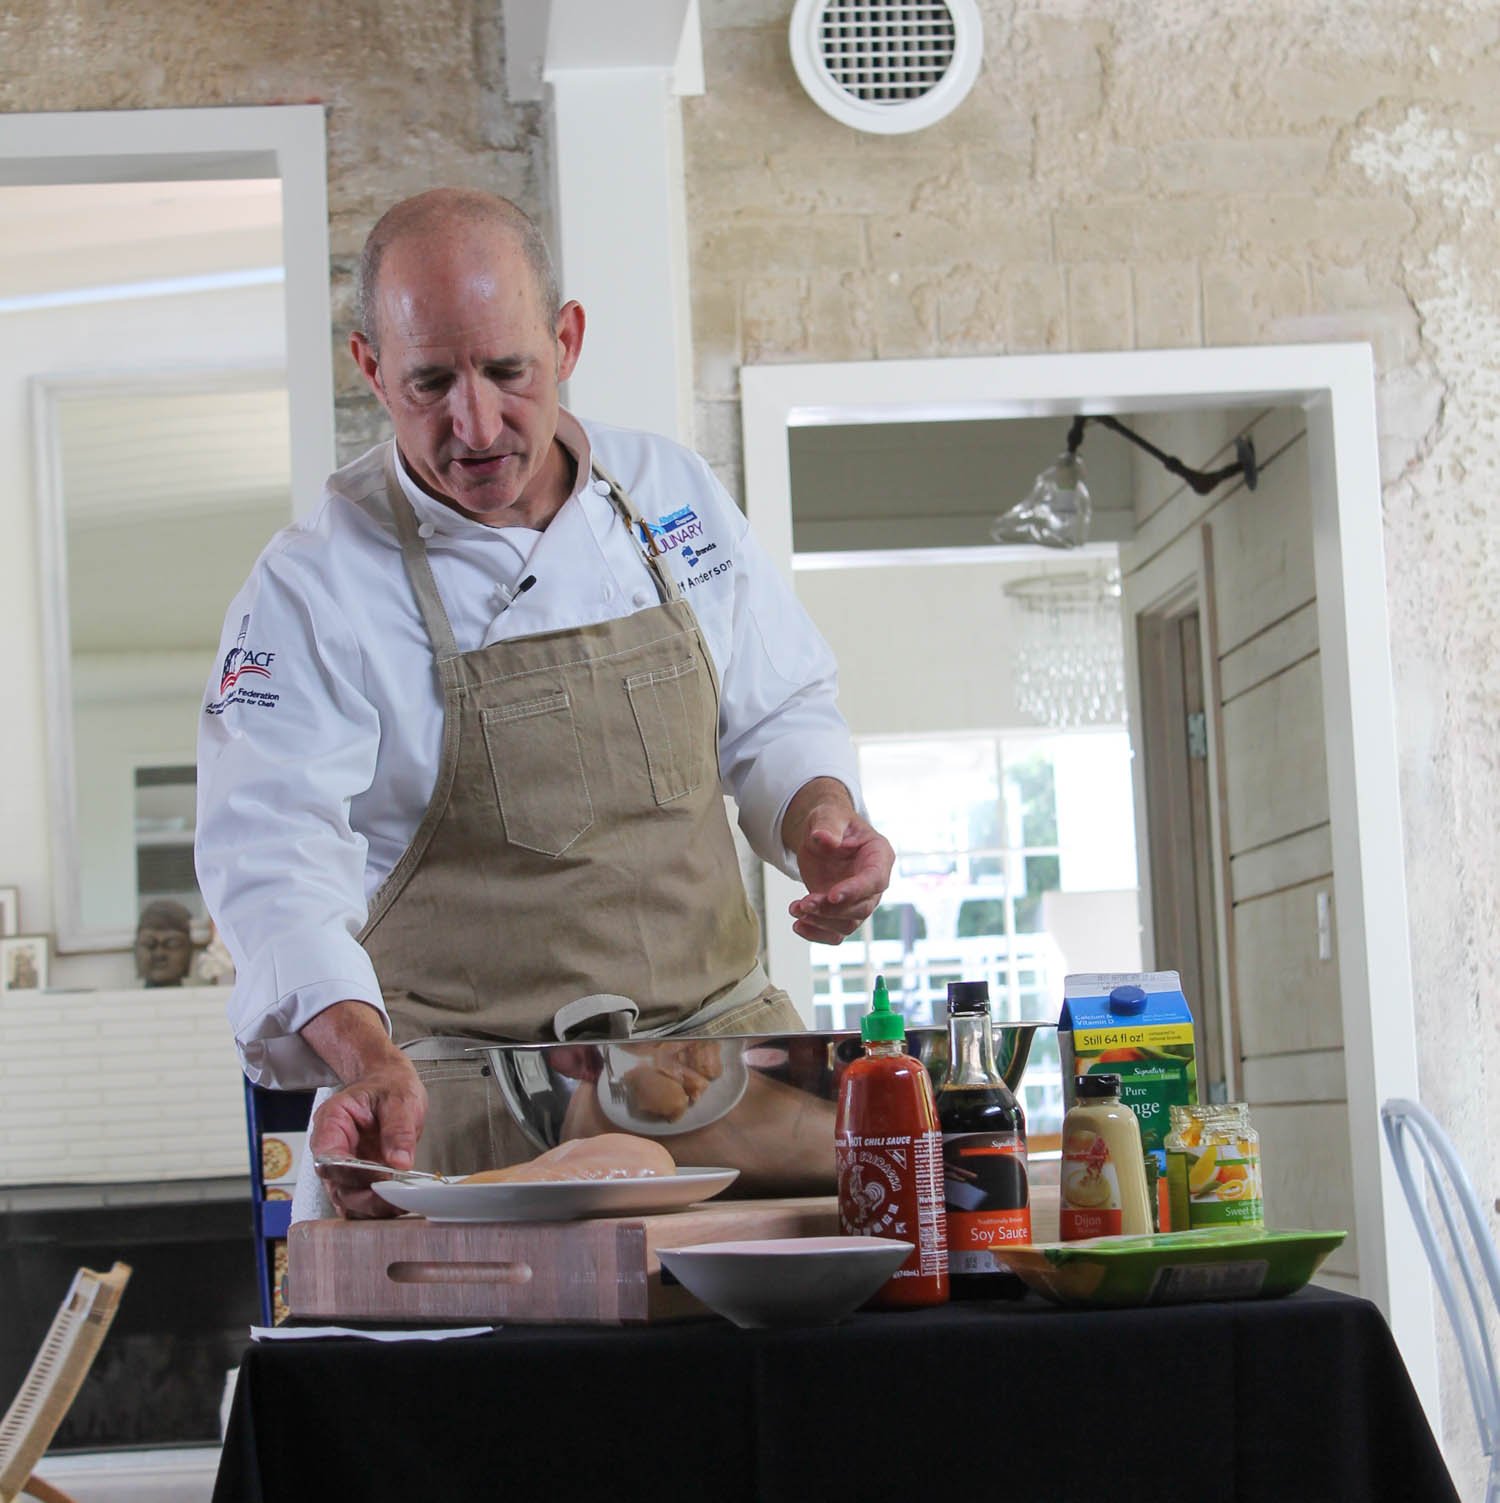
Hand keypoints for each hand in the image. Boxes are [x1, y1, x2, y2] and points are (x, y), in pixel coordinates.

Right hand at [308, 1059, 427, 1217]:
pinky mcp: (357, 1178)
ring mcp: (342, 1166)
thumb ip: (399, 1129)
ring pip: (346, 1199)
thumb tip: (400, 1162)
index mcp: (332, 1122)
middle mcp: (332, 1148)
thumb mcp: (400, 1099)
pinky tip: (397, 1205)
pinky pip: (359, 1201)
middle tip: (395, 1200)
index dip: (352, 1173)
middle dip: (364, 1198)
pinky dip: (375, 1208)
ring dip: (370, 1208)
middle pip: (336, 1185)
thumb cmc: (389, 1087)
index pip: (329, 1158)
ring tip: (400, 1205)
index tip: (381, 1179)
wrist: (390, 1084)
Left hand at [781, 777, 894, 944]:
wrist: (819, 835)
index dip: (855, 891)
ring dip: (821, 922)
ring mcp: (858, 899)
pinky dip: (817, 934)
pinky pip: (835, 933)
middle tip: (805, 903)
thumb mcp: (828, 815)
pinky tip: (798, 926)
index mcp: (879, 856)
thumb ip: (828, 825)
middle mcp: (873, 882)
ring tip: (796, 909)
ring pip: (848, 924)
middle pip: (861, 907)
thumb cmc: (830, 821)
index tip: (832, 896)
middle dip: (831, 910)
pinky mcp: (841, 911)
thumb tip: (823, 838)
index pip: (874, 880)